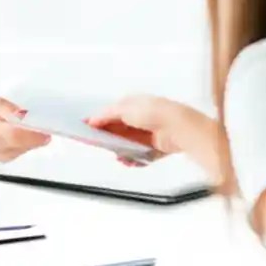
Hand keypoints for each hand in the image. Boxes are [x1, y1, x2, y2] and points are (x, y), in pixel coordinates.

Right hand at [0, 89, 50, 161]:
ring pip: (27, 148)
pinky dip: (25, 140)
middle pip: (27, 144)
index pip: (19, 135)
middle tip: (44, 116)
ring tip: (26, 120)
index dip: (37, 130)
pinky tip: (19, 128)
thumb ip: (2, 105)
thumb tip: (22, 113)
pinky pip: (22, 150)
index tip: (52, 122)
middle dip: (38, 130)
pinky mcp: (1, 158)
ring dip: (32, 135)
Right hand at [87, 95, 211, 164]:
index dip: (100, 121)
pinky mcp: (157, 147)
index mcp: (134, 105)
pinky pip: (142, 155)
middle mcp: (142, 119)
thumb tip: (94, 118)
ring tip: (118, 155)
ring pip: (130, 145)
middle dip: (110, 139)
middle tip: (100, 144)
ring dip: (122, 151)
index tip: (88, 129)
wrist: (177, 126)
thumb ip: (107, 114)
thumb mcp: (124, 108)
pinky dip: (135, 159)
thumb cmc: (155, 111)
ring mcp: (150, 133)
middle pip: (120, 131)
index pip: (112, 114)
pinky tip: (129, 161)